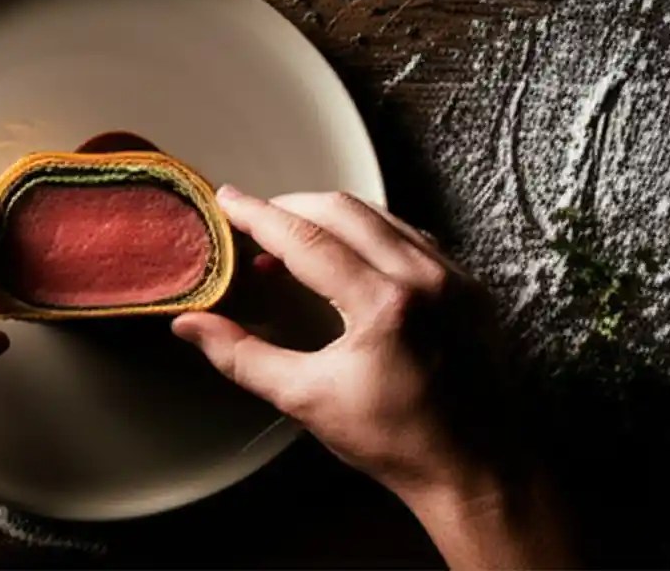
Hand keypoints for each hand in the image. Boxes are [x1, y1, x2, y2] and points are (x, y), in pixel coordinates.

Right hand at [173, 186, 574, 567]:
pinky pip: (411, 235)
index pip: (305, 238)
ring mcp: (453, 277)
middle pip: (342, 210)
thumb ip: (242, 356)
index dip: (258, 215)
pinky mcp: (469, 286)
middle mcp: (423, 278)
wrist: (478, 468)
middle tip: (254, 218)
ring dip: (331, 216)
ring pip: (380, 215)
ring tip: (293, 237)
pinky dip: (371, 231)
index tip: (227, 200)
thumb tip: (191, 325)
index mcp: (383, 304)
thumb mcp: (307, 399)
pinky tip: (348, 252)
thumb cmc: (395, 441)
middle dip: (291, 207)